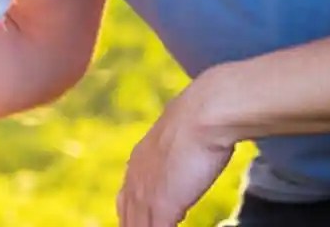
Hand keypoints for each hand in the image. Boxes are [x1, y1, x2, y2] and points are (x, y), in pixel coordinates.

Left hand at [116, 74, 237, 226]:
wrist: (203, 114)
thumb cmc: (201, 120)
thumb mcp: (181, 139)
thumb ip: (176, 155)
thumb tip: (187, 161)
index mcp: (138, 164)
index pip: (126, 202)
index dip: (132, 217)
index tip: (140, 223)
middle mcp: (135, 180)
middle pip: (126, 219)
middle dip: (133, 226)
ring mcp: (146, 194)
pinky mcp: (161, 206)